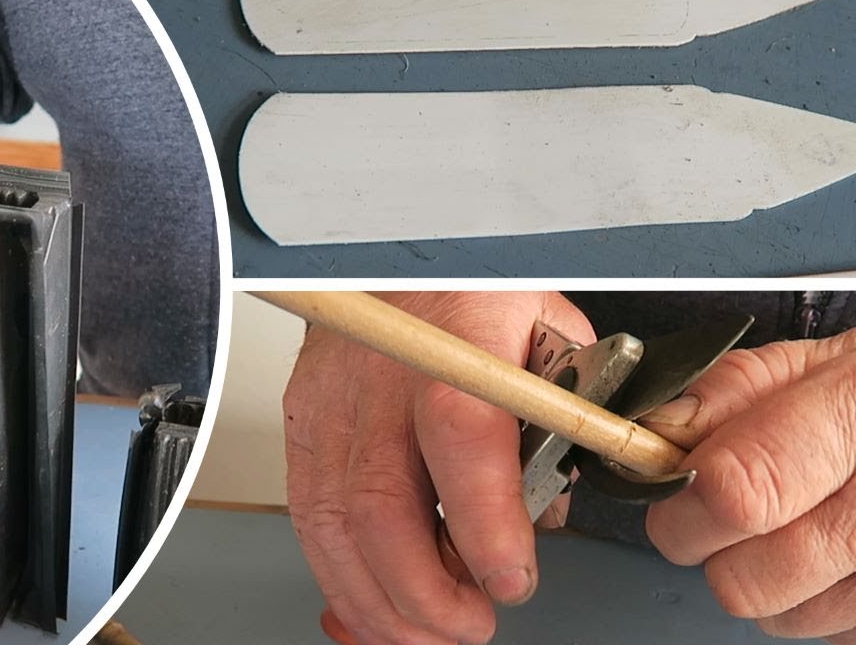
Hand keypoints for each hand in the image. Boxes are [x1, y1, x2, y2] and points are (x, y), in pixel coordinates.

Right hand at [283, 291, 594, 643]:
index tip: (509, 579)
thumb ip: (559, 422)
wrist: (396, 256)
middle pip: (382, 505)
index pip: (463, 437)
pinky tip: (369, 601)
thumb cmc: (473, 290)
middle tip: (468, 625)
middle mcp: (384, 376)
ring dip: (376, 599)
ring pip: (333, 523)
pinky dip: (336, 572)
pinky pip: (307, 512)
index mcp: (456, 343)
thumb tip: (543, 512)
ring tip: (421, 634)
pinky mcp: (304, 419)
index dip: (484, 523)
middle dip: (425, 593)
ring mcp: (333, 400)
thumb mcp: (549, 332)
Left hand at [642, 329, 855, 642]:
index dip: (684, 495)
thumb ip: (730, 390)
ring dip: (763, 577)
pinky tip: (833, 553)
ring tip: (795, 521)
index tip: (668, 478)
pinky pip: (827, 633)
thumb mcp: (817, 363)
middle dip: (709, 543)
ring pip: (779, 617)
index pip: (740, 490)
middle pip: (745, 576)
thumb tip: (657, 429)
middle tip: (726, 505)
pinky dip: (815, 601)